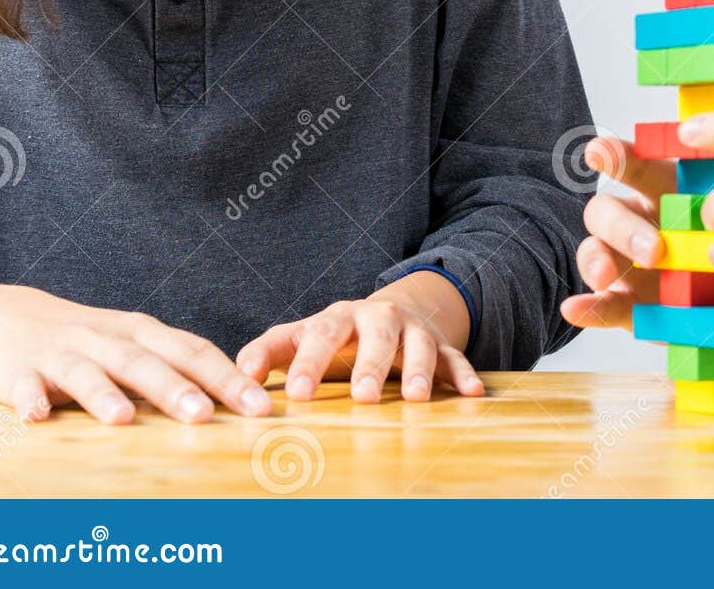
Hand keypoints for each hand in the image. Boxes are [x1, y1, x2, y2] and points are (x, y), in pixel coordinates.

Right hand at [0, 284, 271, 423]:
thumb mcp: (137, 347)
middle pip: (146, 363)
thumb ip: (180, 371)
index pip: (193, 353)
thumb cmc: (91, 342)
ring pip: (87, 373)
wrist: (8, 317)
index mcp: (144, 334)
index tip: (258, 407)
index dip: (227, 379)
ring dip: (104, 395)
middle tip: (205, 416)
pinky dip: (30, 398)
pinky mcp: (18, 371)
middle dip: (176, 389)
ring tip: (123, 418)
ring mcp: (61, 354)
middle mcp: (107, 340)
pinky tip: (36, 415)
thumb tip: (239, 404)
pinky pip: (23, 386)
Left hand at [236, 271, 481, 401]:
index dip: (310, 363)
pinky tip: (473, 392)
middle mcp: (379, 318)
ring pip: (419, 345)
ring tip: (415, 398)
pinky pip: (455, 358)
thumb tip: (240, 375)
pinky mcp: (440, 344)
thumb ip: (269, 352)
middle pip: (376, 336)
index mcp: (339, 317)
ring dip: (418, 370)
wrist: (388, 316)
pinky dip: (464, 373)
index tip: (298, 394)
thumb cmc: (335, 336)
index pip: (322, 335)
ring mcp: (413, 330)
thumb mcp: (300, 337)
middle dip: (369, 365)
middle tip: (361, 397)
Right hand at [559, 137, 675, 330]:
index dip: (613, 156)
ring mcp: (628, 265)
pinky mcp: (629, 305)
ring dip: (596, 259)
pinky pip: (603, 304)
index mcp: (666, 191)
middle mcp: (639, 222)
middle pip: (606, 210)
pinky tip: (576, 308)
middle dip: (622, 225)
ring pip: (594, 251)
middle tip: (653, 250)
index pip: (633, 165)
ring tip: (606, 275)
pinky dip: (588, 307)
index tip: (598, 152)